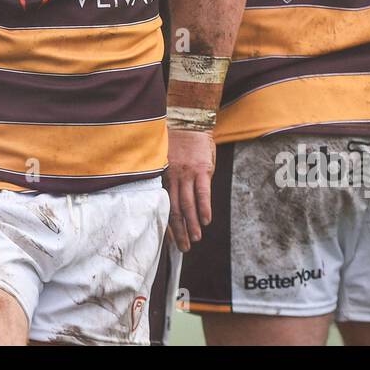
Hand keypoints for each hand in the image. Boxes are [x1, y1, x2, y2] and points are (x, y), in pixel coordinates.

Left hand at [164, 128, 215, 251]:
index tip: (169, 240)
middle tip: (184, 247)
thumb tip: (172, 200)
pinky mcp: (202, 170)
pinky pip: (203, 192)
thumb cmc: (178, 142)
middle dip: (179, 231)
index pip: (164, 206)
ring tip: (195, 239)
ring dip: (192, 224)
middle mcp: (174, 178)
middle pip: (176, 209)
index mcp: (164, 177)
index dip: (167, 225)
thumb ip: (169, 180)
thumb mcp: (167, 160)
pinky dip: (204, 207)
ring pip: (188, 204)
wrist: (189, 122)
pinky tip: (205, 221)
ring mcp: (188, 174)